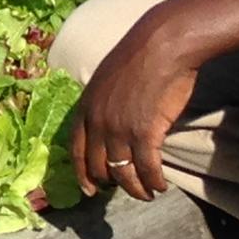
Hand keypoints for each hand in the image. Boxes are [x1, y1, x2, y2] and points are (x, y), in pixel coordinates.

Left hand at [68, 12, 201, 202]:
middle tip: (127, 190)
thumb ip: (103, 103)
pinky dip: (154, 182)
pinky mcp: (144, 133)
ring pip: (123, 174)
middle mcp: (97, 122)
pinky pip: (147, 169)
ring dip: (137, 189)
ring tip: (148, 193)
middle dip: (111, 184)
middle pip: (98, 166)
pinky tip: (161, 186)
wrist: (161, 44)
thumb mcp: (107, 79)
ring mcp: (119, 129)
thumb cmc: (139, 57)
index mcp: (85, 107)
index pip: (77, 150)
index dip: (82, 174)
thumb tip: (110, 123)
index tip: (89, 191)